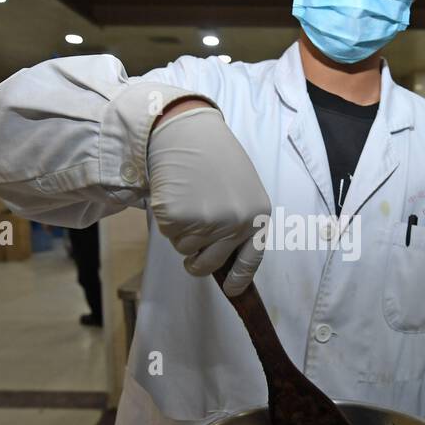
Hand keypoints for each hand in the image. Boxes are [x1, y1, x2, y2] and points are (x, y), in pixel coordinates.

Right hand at [147, 102, 270, 295]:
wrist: (188, 133)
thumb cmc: (214, 158)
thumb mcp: (242, 188)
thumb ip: (240, 220)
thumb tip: (228, 255)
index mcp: (258, 215)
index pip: (251, 259)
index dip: (239, 279)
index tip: (232, 291)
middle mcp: (236, 223)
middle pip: (209, 264)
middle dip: (196, 261)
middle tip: (190, 241)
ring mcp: (208, 223)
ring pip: (185, 249)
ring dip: (180, 232)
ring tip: (187, 198)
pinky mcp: (179, 219)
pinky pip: (168, 234)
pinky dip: (166, 219)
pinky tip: (175, 193)